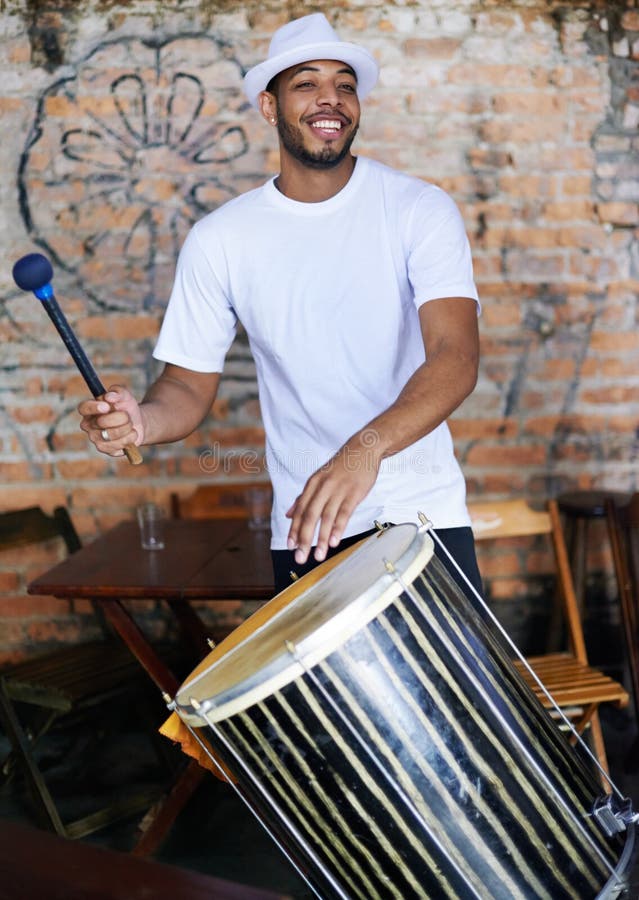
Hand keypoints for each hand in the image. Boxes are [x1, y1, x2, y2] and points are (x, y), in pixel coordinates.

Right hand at [78, 385, 143, 456]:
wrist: (137, 422)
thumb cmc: (126, 407)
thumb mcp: (124, 395)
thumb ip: (117, 392)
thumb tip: (108, 396)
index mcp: (89, 410)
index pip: (83, 408)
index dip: (93, 407)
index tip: (106, 406)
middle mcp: (89, 426)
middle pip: (101, 422)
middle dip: (120, 417)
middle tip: (126, 415)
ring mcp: (96, 439)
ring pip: (111, 435)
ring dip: (127, 427)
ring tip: (130, 424)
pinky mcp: (107, 450)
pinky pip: (119, 445)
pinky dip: (130, 438)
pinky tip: (131, 434)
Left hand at [286, 436, 380, 564]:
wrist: (363, 449)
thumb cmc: (340, 467)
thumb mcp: (319, 478)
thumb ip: (304, 497)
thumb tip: (289, 515)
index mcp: (312, 484)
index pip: (300, 511)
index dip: (295, 530)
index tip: (290, 546)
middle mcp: (322, 487)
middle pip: (310, 516)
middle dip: (304, 539)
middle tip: (300, 557)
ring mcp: (339, 490)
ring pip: (327, 517)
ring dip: (321, 539)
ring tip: (318, 556)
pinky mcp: (354, 493)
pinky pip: (344, 513)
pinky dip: (338, 528)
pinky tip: (333, 541)